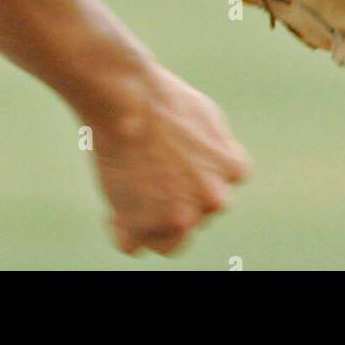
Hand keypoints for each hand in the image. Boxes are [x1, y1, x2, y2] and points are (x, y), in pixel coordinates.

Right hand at [88, 64, 252, 256]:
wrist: (129, 100)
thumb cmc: (160, 99)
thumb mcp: (204, 115)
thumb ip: (214, 149)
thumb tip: (210, 166)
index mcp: (232, 170)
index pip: (218, 187)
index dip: (194, 176)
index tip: (172, 161)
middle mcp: (214, 199)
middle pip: (194, 214)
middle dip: (174, 201)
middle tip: (147, 174)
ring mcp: (181, 216)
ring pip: (169, 240)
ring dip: (151, 224)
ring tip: (127, 195)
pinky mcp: (144, 225)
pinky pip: (132, 245)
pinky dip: (122, 232)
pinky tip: (113, 214)